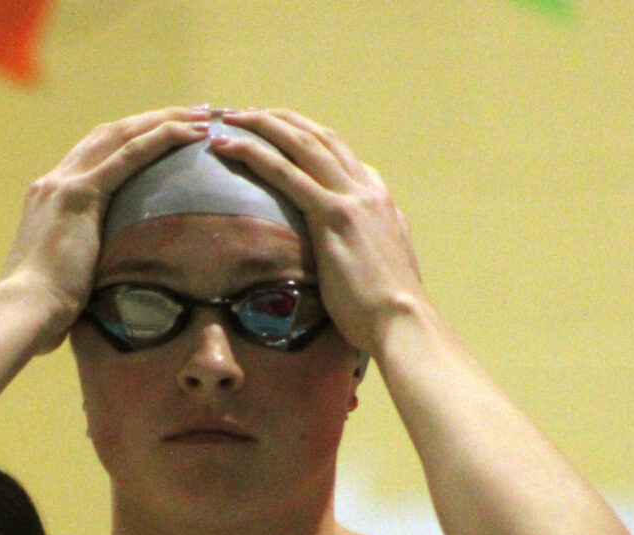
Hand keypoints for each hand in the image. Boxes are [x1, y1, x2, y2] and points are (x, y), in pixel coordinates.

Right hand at [0, 106, 210, 353]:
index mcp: (50, 199)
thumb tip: (113, 285)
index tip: (164, 136)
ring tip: (202, 116)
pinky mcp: (78, 195)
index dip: (131, 140)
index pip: (95, 155)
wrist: (23, 311)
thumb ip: (89, 265)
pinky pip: (127, 156)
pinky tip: (189, 133)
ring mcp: (64, 185)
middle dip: (153, 120)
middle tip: (194, 114)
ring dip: (164, 121)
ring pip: (121, 135)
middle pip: (110, 135)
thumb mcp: (70, 277)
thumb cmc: (44, 311)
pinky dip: (160, 140)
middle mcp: (54, 183)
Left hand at [211, 109, 428, 356]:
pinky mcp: (333, 216)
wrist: (403, 322)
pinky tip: (229, 148)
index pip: (339, 153)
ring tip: (231, 118)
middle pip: (319, 137)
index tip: (277, 132)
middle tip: (246, 113)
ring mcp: (352, 198)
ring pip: (302, 145)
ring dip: (263, 125)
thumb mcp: (382, 263)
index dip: (305, 137)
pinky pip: (287, 174)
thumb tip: (356, 242)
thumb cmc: (388, 308)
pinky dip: (255, 154)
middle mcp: (367, 188)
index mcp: (379, 197)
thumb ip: (369, 240)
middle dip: (281, 120)